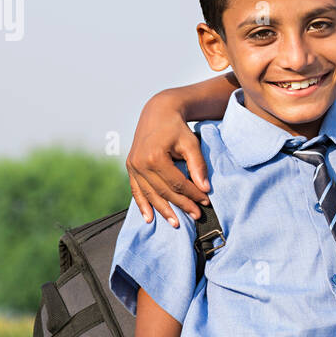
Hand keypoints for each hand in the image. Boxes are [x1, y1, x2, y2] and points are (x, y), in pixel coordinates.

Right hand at [126, 93, 211, 226]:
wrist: (157, 112)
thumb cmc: (177, 127)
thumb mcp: (191, 143)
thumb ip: (198, 165)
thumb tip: (205, 188)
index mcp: (155, 157)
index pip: (177, 183)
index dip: (192, 194)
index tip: (205, 201)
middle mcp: (140, 163)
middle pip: (164, 191)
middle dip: (181, 205)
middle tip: (196, 215)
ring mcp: (133, 166)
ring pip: (150, 194)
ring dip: (163, 210)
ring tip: (176, 224)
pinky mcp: (130, 167)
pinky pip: (136, 190)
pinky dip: (142, 205)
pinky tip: (149, 218)